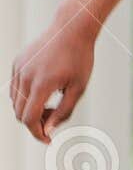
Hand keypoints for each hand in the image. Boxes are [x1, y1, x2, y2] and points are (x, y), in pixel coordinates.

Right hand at [10, 16, 95, 143]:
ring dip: (29, 110)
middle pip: (19, 113)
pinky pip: (15, 88)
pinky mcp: (17, 62)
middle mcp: (25, 76)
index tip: (49, 140)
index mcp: (42, 84)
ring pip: (15, 102)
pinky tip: (43, 92)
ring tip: (50, 105)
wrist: (71, 29)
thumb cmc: (79, 59)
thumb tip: (48, 129)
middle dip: (35, 123)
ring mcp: (19, 68)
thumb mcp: (78, 89)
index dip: (37, 134)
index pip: (29, 119)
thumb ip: (63, 112)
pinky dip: (25, 97)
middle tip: (53, 119)